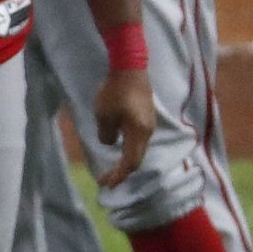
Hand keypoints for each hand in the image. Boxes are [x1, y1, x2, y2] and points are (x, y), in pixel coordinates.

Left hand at [90, 68, 154, 188]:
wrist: (130, 67)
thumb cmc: (115, 92)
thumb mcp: (104, 116)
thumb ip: (106, 135)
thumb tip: (110, 143)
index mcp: (138, 133)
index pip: (130, 162)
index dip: (118, 175)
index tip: (106, 184)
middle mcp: (148, 131)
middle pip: (136, 158)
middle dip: (121, 172)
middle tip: (105, 180)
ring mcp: (149, 123)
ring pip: (138, 149)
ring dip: (124, 160)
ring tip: (111, 168)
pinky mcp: (146, 116)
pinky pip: (138, 139)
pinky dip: (128, 149)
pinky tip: (119, 148)